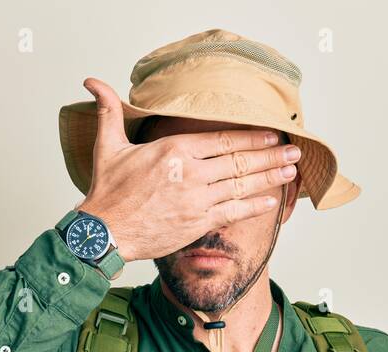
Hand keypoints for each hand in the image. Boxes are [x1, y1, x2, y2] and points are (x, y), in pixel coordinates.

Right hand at [74, 78, 299, 261]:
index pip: (222, 140)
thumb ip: (109, 111)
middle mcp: (190, 174)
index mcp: (174, 151)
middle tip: (294, 151)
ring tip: (291, 171)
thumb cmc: (106, 192)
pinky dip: (253, 206)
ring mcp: (196, 200)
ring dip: (269, 178)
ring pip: (241, 186)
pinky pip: (233, 212)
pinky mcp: (196, 224)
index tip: (272, 134)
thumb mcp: (107, 146)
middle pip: (239, 161)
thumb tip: (93, 82)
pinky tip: (271, 200)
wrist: (104, 233)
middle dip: (271, 156)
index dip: (251, 137)